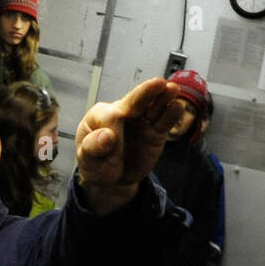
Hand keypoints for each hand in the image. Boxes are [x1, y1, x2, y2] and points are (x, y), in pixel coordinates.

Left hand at [75, 77, 183, 213]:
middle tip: (157, 84)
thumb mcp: (87, 160)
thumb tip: (106, 137)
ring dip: (163, 98)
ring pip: (153, 107)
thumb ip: (93, 148)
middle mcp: (122, 113)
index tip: (110, 143)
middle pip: (135, 101)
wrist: (112, 181)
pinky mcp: (156, 133)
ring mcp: (141, 122)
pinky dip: (172, 115)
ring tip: (172, 89)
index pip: (110, 115)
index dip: (113, 129)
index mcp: (100, 115)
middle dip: (145, 92)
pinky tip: (177, 106)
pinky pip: (165, 123)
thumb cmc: (96, 165)